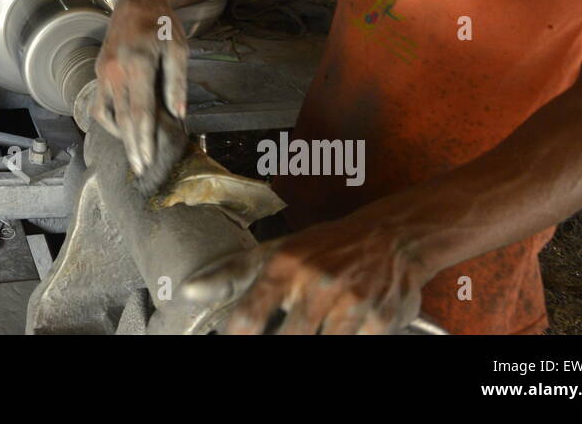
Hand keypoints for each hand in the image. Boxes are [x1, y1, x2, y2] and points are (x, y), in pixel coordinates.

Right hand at [91, 0, 187, 176]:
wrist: (138, 1)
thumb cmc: (162, 25)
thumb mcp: (179, 50)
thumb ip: (177, 83)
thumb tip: (178, 115)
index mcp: (137, 65)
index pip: (139, 112)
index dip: (143, 139)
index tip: (147, 161)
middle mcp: (115, 71)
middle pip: (122, 118)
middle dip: (132, 146)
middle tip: (140, 169)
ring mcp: (103, 71)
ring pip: (106, 113)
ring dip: (119, 137)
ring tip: (132, 152)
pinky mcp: (98, 70)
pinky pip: (100, 102)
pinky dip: (108, 120)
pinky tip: (121, 129)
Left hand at [181, 213, 429, 334]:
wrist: (393, 238)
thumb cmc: (327, 247)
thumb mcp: (278, 251)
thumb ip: (232, 274)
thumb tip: (189, 292)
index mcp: (285, 265)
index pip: (249, 315)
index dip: (239, 334)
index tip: (234, 337)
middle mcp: (316, 284)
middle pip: (289, 338)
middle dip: (284, 337)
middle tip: (287, 326)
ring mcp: (350, 305)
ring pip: (322, 342)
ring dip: (315, 334)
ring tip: (315, 318)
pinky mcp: (379, 322)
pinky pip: (354, 343)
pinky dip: (345, 336)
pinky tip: (344, 324)